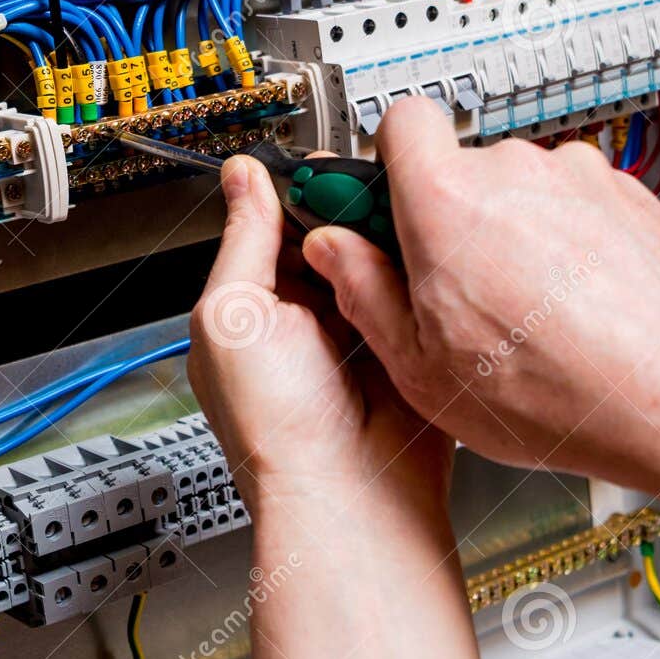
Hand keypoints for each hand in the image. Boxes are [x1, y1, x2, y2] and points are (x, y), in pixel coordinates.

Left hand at [188, 154, 496, 658]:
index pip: (275, 227)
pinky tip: (426, 259)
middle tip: (371, 188)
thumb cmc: (277, 428)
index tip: (325, 164)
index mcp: (252, 312)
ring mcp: (360, 335)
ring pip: (377, 259)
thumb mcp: (233, 316)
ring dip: (388, 243)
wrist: (351, 494)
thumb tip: (241, 177)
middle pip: (333, 238)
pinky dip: (421, 275)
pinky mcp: (407, 348)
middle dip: (351, 214)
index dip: (300, 193)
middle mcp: (306, 322)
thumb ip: (244, 241)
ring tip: (400, 221)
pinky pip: (416, 293)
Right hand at [299, 98, 659, 493]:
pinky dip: (567, 247)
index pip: (399, 122)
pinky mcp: (627, 196)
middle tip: (452, 291)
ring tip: (526, 318)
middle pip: (459, 169)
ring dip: (512, 237)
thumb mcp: (424, 368)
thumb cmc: (564, 392)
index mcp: (448, 200)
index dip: (384, 162)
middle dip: (448, 220)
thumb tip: (335, 254)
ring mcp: (579, 179)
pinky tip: (573, 312)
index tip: (375, 206)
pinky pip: (574, 209)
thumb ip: (366, 294)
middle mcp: (515, 171)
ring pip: (520, 193)